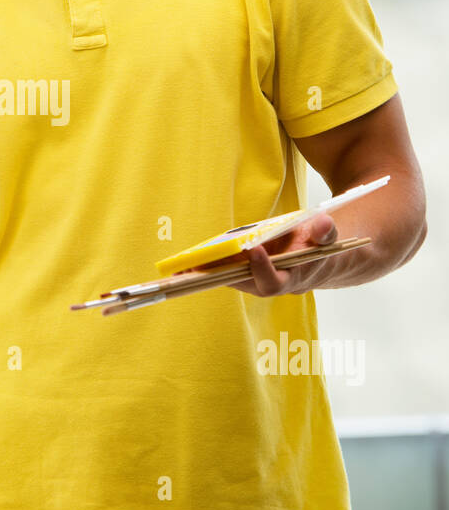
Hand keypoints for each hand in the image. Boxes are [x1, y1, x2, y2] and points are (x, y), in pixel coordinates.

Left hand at [177, 213, 338, 296]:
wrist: (322, 261)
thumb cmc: (321, 246)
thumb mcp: (329, 237)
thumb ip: (326, 232)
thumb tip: (323, 226)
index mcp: (292, 278)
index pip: (273, 282)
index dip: (263, 269)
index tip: (253, 249)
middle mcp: (270, 284)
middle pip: (242, 283)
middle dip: (218, 275)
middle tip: (195, 267)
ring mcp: (256, 280)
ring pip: (229, 279)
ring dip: (204, 275)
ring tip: (179, 268)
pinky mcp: (245, 273)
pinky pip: (224, 272)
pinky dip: (206, 268)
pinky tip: (184, 265)